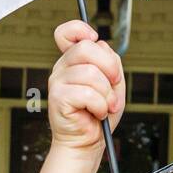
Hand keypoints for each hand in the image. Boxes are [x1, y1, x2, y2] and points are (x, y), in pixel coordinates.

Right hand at [47, 20, 125, 154]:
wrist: (87, 143)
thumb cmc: (99, 114)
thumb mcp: (113, 83)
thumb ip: (109, 61)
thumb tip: (100, 45)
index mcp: (73, 61)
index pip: (66, 32)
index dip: (80, 29)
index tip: (94, 39)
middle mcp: (62, 68)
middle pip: (86, 48)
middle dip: (110, 68)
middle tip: (115, 86)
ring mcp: (57, 82)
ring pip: (91, 73)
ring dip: (106, 94)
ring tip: (106, 107)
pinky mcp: (58, 98)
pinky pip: (87, 93)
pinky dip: (100, 106)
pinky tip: (97, 113)